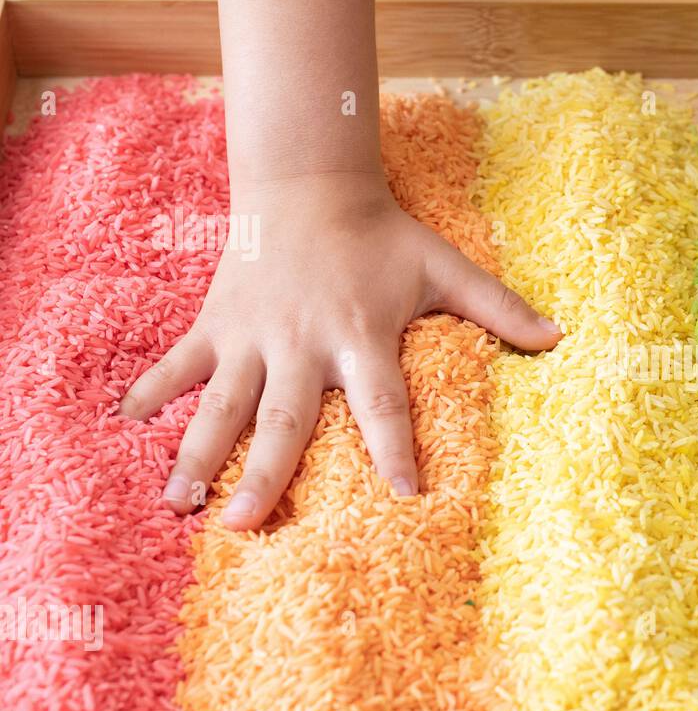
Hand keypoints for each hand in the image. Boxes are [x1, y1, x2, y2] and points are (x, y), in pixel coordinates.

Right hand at [119, 172, 560, 529]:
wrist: (308, 184)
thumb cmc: (382, 235)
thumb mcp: (444, 267)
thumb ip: (499, 307)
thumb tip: (560, 337)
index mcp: (362, 337)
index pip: (385, 404)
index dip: (397, 448)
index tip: (407, 496)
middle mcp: (303, 343)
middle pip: (286, 418)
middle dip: (266, 472)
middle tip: (244, 527)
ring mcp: (253, 335)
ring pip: (222, 402)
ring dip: (197, 450)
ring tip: (177, 502)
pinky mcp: (216, 322)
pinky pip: (180, 362)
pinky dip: (152, 390)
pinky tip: (124, 426)